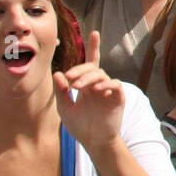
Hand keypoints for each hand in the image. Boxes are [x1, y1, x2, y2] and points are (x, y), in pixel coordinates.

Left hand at [52, 30, 124, 152]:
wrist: (94, 142)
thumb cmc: (80, 127)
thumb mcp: (65, 109)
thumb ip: (61, 92)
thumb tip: (57, 73)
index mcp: (86, 85)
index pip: (90, 63)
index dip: (93, 47)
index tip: (94, 32)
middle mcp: (98, 85)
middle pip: (92, 68)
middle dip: (80, 70)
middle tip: (69, 79)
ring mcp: (109, 91)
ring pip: (101, 74)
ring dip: (88, 78)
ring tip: (77, 87)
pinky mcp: (117, 98)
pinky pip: (114, 85)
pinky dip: (106, 84)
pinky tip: (97, 90)